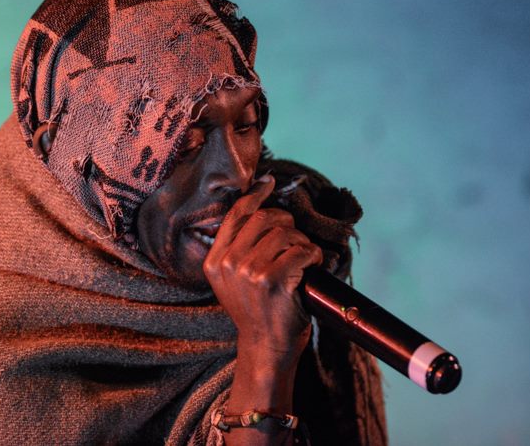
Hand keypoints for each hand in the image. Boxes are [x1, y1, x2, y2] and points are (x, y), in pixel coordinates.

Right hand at [203, 175, 323, 364]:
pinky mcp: (273, 281)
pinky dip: (314, 256)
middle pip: (264, 219)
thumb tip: (261, 207)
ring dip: (302, 243)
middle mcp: (228, 263)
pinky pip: (302, 251)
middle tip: (296, 240)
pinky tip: (313, 267)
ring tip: (305, 259)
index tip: (269, 182)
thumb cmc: (257, 310)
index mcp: (215, 260)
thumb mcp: (234, 279)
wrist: (266, 348)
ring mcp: (249, 272)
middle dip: (287, 224)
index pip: (236, 215)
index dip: (255, 195)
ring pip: (286, 234)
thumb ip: (239, 248)